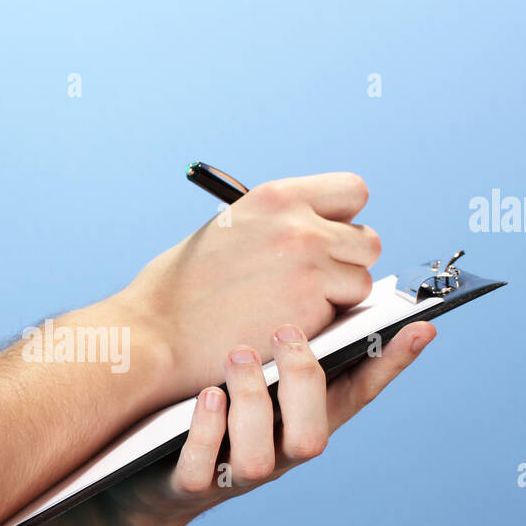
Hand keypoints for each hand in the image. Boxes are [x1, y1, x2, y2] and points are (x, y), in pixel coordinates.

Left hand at [94, 320, 435, 525]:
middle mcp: (272, 452)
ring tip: (236, 355)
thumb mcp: (246, 365)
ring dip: (252, 403)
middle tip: (285, 331)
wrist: (135, 463)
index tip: (420, 325)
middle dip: (303, 382)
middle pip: (313, 437)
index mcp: (296, 419)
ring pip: (258, 460)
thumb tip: (313, 260)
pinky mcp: (184, 487)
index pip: (356, 394)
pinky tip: (204, 396)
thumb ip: (278, 330)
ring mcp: (229, 475)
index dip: (390, 366)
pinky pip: (199, 473)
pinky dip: (205, 433)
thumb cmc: (198, 401)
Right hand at [108, 173, 379, 402]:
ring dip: (339, 297)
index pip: (353, 191)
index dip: (343, 220)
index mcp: (276, 197)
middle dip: (347, 263)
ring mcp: (310, 266)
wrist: (157, 333)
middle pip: (368, 239)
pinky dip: (326, 324)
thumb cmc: (180, 290)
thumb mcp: (228, 229)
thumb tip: (316, 231)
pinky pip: (346, 313)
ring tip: (297, 308)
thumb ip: (275, 225)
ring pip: (362, 280)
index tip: (327, 239)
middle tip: (315, 284)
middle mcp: (299, 225)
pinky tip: (289, 327)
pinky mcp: (312, 308)